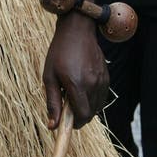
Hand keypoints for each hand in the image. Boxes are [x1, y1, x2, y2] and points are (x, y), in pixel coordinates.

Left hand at [43, 12, 108, 129]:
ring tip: (74, 91)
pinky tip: (82, 86)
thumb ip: (52, 102)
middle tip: (66, 103)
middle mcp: (93, 84)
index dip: (75, 123)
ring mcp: (102, 81)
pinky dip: (93, 98)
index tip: (67, 121)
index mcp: (77, 85)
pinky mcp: (106, 77)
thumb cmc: (59, 52)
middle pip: (90, 114)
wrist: (77, 31)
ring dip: (86, 107)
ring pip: (97, 106)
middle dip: (79, 115)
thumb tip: (52, 126)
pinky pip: (102, 96)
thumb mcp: (49, 76)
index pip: (82, 116)